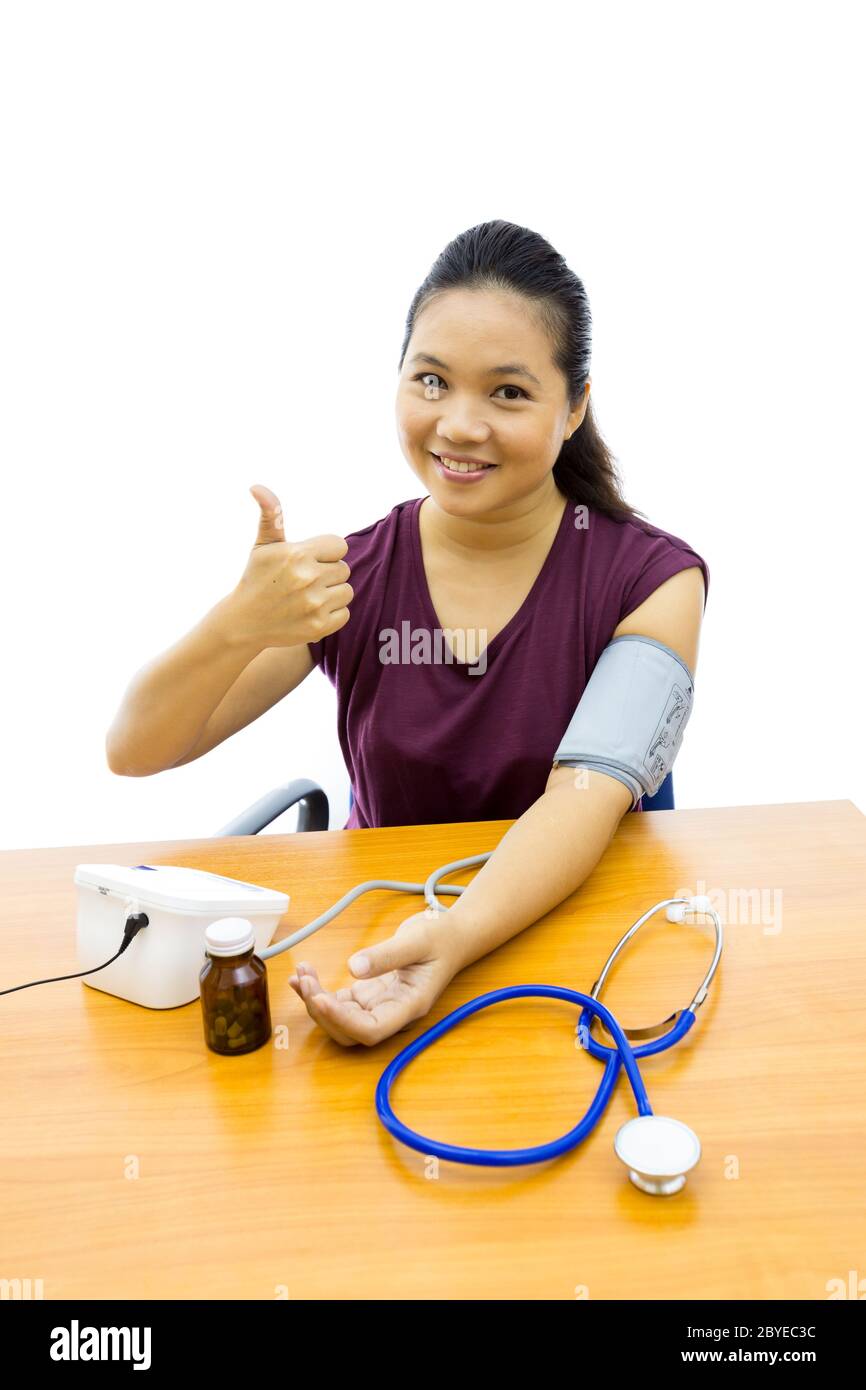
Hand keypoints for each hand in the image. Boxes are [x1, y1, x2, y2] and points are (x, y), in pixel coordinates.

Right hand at [223, 484, 353, 649]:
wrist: (244, 622)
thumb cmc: (256, 578)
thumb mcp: (262, 545)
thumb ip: (270, 515)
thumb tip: (257, 487)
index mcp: (297, 554)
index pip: (339, 546)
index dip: (326, 553)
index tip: (310, 560)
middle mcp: (308, 578)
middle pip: (344, 569)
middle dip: (327, 573)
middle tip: (305, 581)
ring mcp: (314, 604)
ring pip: (347, 591)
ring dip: (332, 593)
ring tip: (309, 596)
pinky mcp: (319, 626)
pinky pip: (345, 613)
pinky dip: (332, 614)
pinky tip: (311, 612)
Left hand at [288, 909, 462, 1046]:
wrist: (451, 935)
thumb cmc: (442, 938)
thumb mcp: (417, 940)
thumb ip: (386, 955)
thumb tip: (353, 968)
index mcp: (409, 1005)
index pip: (371, 1029)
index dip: (342, 1020)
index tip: (320, 998)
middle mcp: (392, 1012)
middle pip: (350, 1031)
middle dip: (322, 1011)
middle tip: (306, 980)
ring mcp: (379, 1005)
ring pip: (341, 1020)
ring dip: (316, 1002)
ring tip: (301, 974)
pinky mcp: (369, 994)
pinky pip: (340, 1002)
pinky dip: (319, 993)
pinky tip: (304, 977)